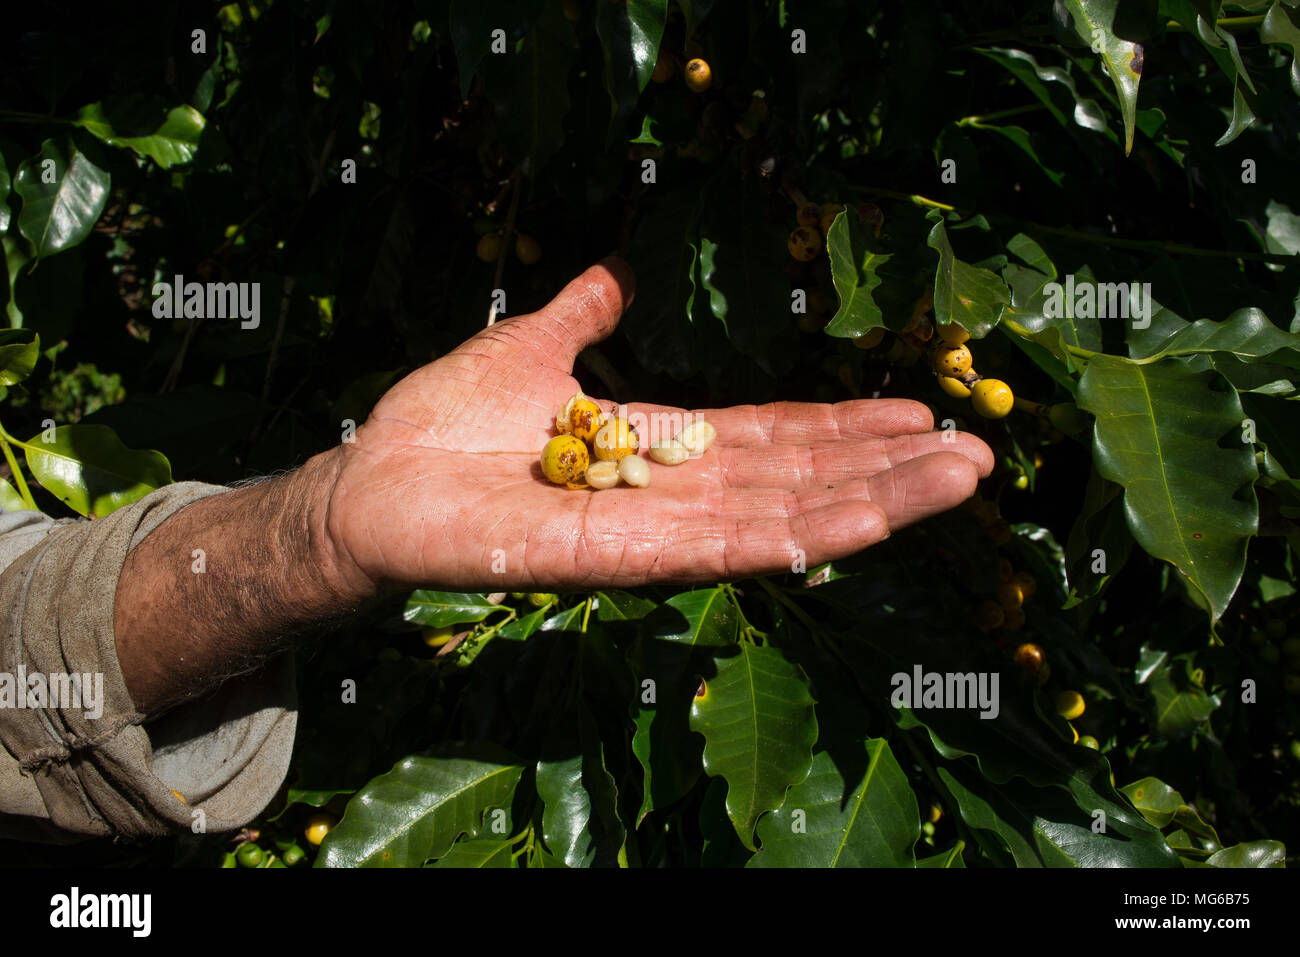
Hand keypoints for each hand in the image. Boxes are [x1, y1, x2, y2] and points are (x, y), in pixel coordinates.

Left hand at [324, 258, 992, 594]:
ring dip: (871, 501)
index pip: (770, 438)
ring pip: (779, 518)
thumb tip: (620, 270)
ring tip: (955, 478)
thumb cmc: (444, 424)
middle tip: (974, 454)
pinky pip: (720, 549)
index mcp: (657, 447)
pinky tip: (866, 519)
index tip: (913, 413)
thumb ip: (584, 316)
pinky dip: (797, 534)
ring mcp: (648, 532)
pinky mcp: (614, 560)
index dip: (842, 429)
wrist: (370, 482)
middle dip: (884, 469)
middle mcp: (667, 495)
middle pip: (795, 481)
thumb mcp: (531, 347)